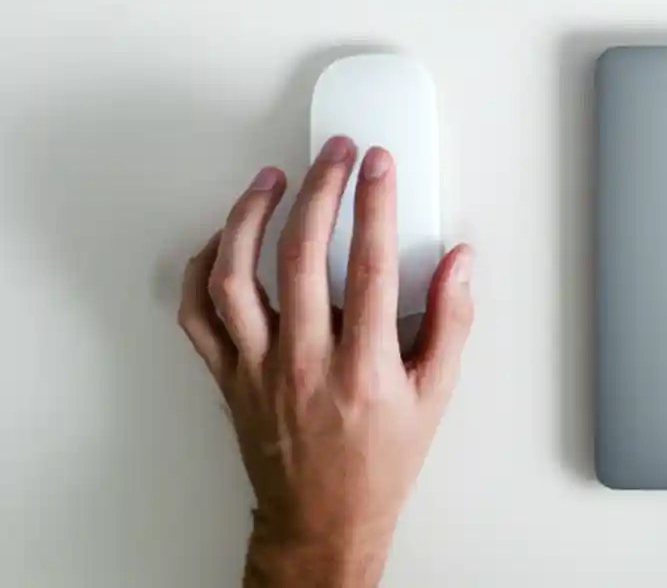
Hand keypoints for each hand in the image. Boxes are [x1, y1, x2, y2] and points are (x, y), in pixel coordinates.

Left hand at [177, 137, 474, 587]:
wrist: (323, 520)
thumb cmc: (379, 463)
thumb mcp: (435, 396)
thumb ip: (451, 323)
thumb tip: (459, 262)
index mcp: (364, 368)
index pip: (370, 265)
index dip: (376, 204)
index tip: (380, 165)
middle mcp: (305, 362)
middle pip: (301, 255)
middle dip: (320, 190)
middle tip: (335, 155)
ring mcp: (258, 368)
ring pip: (236, 276)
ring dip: (250, 216)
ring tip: (272, 180)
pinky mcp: (228, 376)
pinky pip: (198, 313)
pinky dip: (204, 267)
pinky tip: (225, 238)